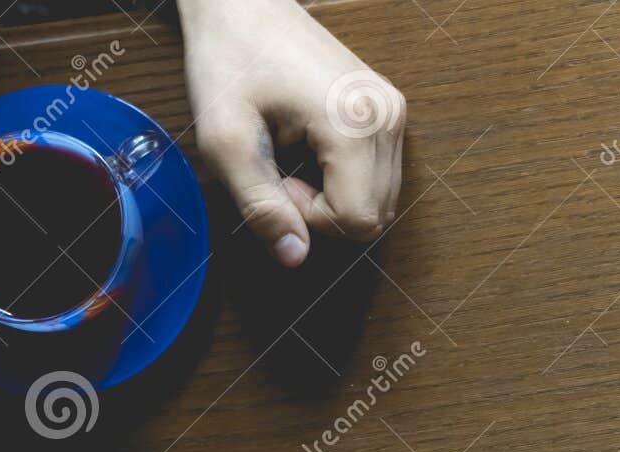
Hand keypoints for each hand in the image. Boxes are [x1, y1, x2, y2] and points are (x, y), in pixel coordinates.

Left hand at [178, 0, 405, 266]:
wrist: (241, 3)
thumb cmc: (228, 61)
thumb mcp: (226, 142)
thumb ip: (260, 206)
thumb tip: (295, 258)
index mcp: (356, 123)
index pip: (358, 220)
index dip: (311, 217)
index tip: (276, 178)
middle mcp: (388, 117)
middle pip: (376, 216)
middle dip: (325, 211)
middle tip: (282, 171)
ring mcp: (393, 111)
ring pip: (381, 201)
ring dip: (335, 197)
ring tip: (295, 157)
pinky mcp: (388, 109)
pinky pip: (379, 176)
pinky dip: (346, 180)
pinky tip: (311, 149)